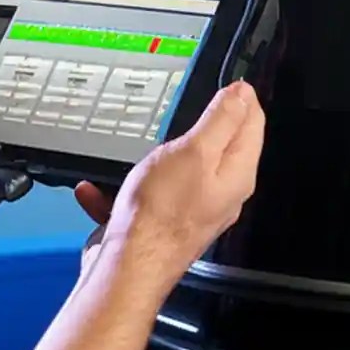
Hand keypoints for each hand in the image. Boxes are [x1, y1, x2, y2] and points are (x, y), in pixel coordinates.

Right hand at [73, 81, 263, 285]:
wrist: (127, 267)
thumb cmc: (160, 212)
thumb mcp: (194, 151)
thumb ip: (221, 120)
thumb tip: (244, 94)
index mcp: (235, 175)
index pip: (252, 126)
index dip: (243, 98)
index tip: (231, 82)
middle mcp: (220, 196)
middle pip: (220, 149)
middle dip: (205, 127)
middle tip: (191, 106)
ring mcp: (190, 212)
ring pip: (180, 172)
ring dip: (158, 160)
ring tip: (141, 150)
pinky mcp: (160, 226)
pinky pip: (142, 198)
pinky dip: (123, 190)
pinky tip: (96, 190)